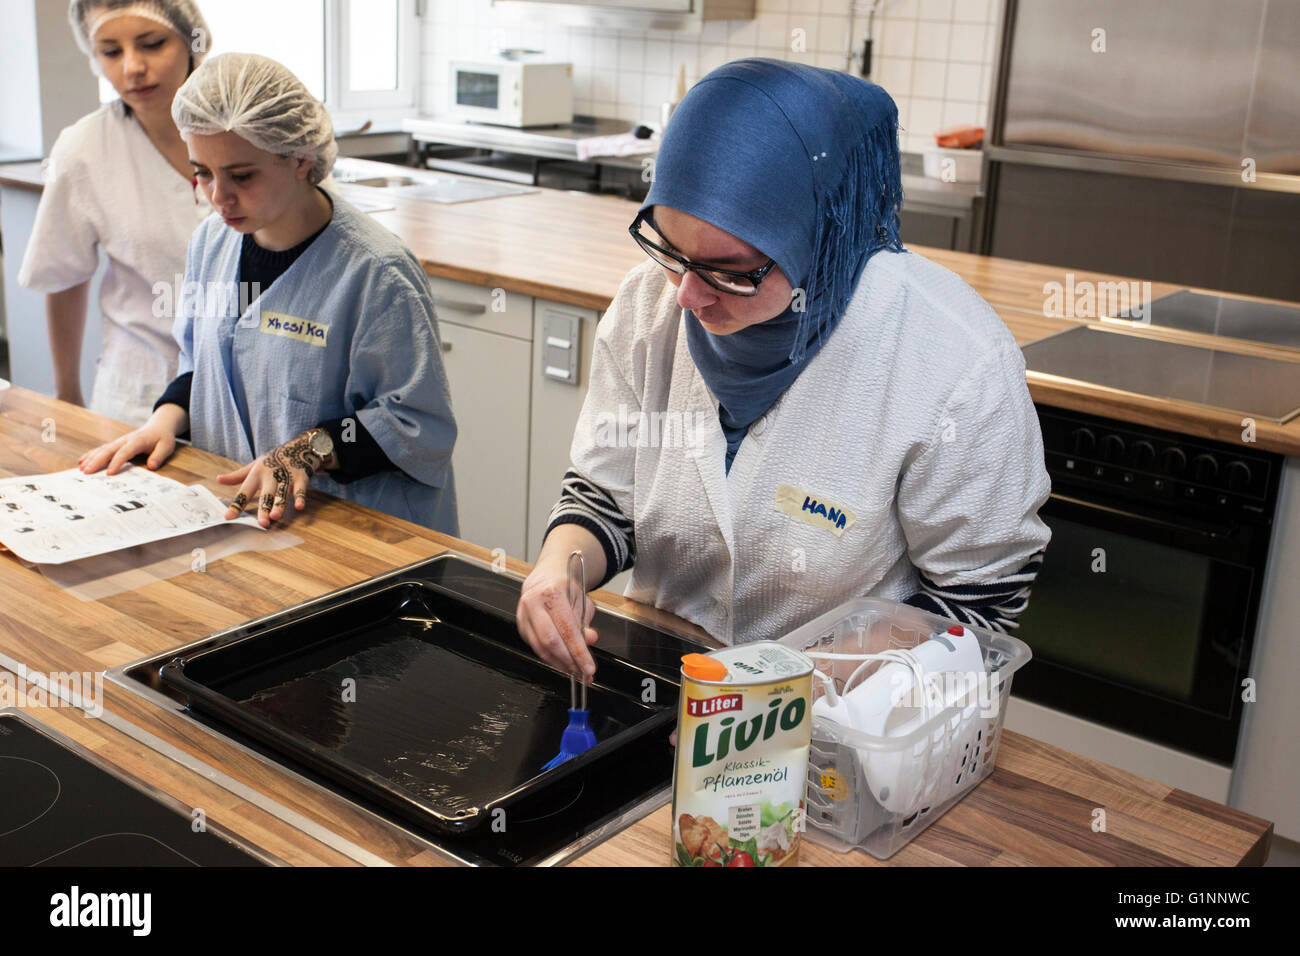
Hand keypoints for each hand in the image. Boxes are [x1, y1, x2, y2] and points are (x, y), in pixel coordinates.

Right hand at [78, 405, 186, 474]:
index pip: (125, 452)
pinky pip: (102, 449)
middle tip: (86, 472)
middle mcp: (125, 440)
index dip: (116, 462)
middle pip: (108, 450)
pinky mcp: (116, 444)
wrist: (159, 426)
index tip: (109, 473)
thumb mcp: (166, 446)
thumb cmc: (162, 438)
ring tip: (81, 468)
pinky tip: (82, 461)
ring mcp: (119, 441)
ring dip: (91, 458)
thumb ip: (159, 456)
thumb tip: (152, 466)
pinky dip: (91, 455)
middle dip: (96, 461)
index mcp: (137, 441)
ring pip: (102, 449)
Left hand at [218, 430, 323, 527]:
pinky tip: (299, 507)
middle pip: (266, 495)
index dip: (236, 504)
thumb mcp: (254, 465)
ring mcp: (286, 478)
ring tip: (275, 517)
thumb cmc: (272, 460)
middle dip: (263, 509)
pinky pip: (300, 490)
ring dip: (279, 505)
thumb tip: (218, 479)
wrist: (297, 447)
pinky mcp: (301, 479)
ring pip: (282, 494)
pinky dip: (301, 498)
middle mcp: (271, 477)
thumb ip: (237, 476)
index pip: (244, 491)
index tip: (228, 517)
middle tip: (261, 523)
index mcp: (257, 474)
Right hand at [516, 552, 598, 679]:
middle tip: (583, 673)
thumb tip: (589, 640)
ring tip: (576, 671)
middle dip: (569, 661)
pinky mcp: (521, 627)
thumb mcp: (582, 601)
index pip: (566, 628)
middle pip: (550, 641)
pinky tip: (563, 664)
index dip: (578, 651)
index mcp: (551, 592)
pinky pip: (536, 649)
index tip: (589, 667)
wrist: (545, 579)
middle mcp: (533, 603)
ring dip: (560, 664)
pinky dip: (552, 659)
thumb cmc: (565, 589)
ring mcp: (523, 616)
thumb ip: (585, 622)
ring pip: (541, 648)